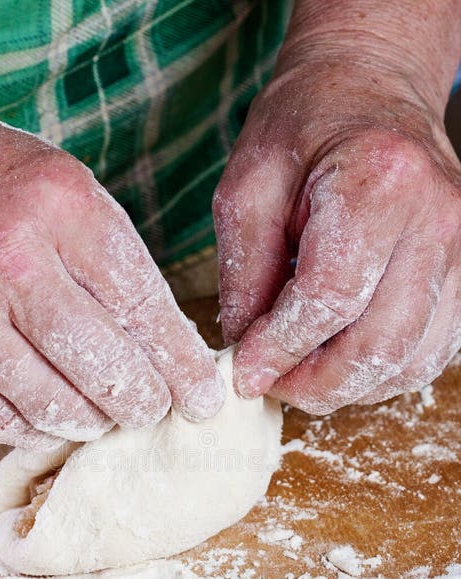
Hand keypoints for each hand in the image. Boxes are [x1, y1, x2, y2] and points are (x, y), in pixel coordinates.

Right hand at [0, 83, 222, 447]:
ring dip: (92, 421)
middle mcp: (8, 263)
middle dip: (144, 404)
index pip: (144, 309)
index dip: (181, 365)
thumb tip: (168, 348)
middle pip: (106, 370)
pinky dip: (36, 426)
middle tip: (153, 410)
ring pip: (55, 408)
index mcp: (60, 208)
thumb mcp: (60, 187)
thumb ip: (113, 260)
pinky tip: (51, 412)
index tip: (203, 397)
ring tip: (103, 413)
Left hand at [213, 41, 460, 413]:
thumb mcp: (248, 184)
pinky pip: (429, 355)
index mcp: (380, 183)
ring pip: (407, 362)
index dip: (282, 348)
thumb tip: (243, 346)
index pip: (331, 298)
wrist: (372, 90)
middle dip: (314, 384)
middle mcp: (437, 221)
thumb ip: (242, 269)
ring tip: (299, 374)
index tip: (245, 371)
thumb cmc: (305, 127)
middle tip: (270, 385)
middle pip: (378, 345)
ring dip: (347, 387)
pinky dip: (379, 375)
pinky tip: (340, 362)